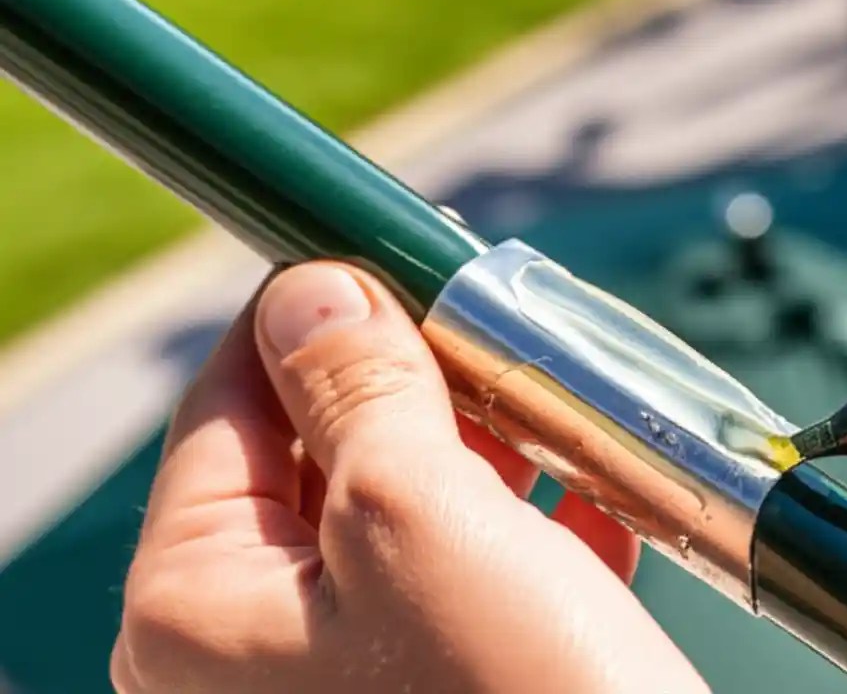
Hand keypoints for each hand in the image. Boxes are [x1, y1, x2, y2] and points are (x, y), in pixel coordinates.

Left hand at [110, 262, 707, 692]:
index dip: (311, 311)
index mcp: (201, 606)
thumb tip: (315, 288)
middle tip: (495, 329)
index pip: (232, 403)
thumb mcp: (420, 516)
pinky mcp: (445, 686)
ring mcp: (354, 672)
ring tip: (556, 410)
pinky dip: (528, 528)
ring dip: (486, 449)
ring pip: (408, 506)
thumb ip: (356, 389)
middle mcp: (256, 646)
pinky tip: (591, 506)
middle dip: (418, 383)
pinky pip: (468, 574)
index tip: (388, 249)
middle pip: (321, 451)